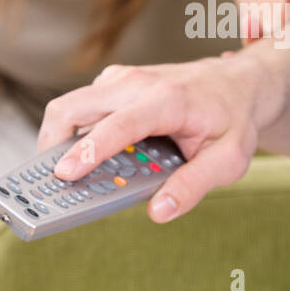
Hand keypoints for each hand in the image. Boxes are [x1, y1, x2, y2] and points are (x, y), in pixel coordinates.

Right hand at [38, 53, 274, 222]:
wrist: (240, 82)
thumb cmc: (234, 120)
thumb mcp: (228, 160)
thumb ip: (193, 186)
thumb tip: (159, 211)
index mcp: (167, 100)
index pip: (119, 124)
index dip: (89, 150)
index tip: (65, 174)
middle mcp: (137, 82)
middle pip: (73, 106)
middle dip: (51, 144)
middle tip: (49, 182)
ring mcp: (123, 79)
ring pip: (71, 105)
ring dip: (60, 139)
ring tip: (66, 176)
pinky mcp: (116, 83)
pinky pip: (83, 106)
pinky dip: (76, 131)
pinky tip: (91, 157)